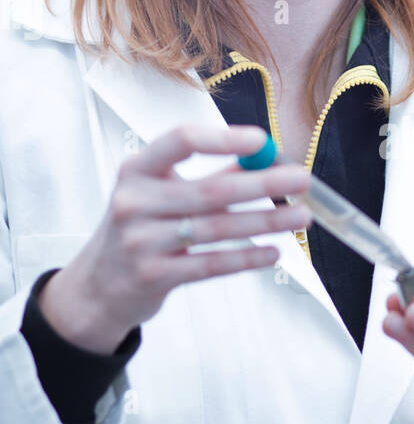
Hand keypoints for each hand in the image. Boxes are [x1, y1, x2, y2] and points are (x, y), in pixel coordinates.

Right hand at [37, 124, 312, 352]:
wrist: (100, 284)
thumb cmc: (141, 227)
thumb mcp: (159, 193)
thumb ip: (209, 176)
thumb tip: (267, 159)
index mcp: (138, 170)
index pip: (181, 141)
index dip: (223, 139)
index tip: (262, 140)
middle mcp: (135, 202)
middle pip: (210, 190)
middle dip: (263, 184)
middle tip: (302, 180)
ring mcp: (141, 241)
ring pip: (217, 229)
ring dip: (266, 222)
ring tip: (301, 217)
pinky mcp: (154, 276)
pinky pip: (211, 264)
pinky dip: (247, 257)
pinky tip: (274, 251)